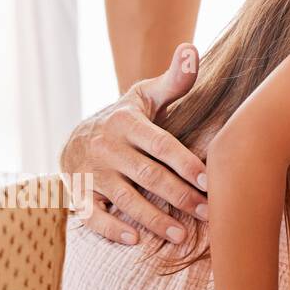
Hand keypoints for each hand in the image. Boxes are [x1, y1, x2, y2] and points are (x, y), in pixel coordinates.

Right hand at [59, 44, 206, 245]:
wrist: (79, 134)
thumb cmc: (128, 115)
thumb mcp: (147, 95)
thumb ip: (175, 80)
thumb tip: (191, 48)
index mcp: (127, 122)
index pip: (161, 144)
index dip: (185, 163)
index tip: (211, 180)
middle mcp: (107, 146)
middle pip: (147, 175)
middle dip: (179, 195)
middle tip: (207, 212)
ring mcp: (91, 171)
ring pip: (124, 198)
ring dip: (153, 219)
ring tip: (181, 235)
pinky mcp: (78, 192)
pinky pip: (92, 214)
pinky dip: (111, 228)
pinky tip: (134, 240)